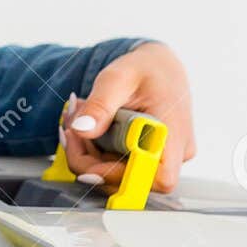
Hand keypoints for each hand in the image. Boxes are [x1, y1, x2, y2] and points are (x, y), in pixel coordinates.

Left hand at [61, 40, 195, 194]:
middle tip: (71, 129)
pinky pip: (118, 168)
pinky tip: (90, 127)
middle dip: (91, 160)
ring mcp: (163, 159)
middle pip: (130, 180)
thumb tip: (82, 129)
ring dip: (89, 155)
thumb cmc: (145, 69)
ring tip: (80, 119)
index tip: (91, 164)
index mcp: (174, 132)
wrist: (159, 66)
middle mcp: (174, 152)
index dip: (124, 178)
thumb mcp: (117, 78)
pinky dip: (97, 153)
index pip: (159, 178)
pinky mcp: (149, 160)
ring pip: (118, 176)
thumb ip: (100, 105)